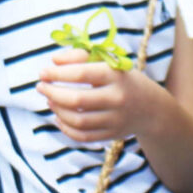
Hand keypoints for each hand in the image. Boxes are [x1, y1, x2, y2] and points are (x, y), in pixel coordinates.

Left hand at [35, 49, 169, 145]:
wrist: (152, 109)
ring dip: (57, 110)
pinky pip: (82, 136)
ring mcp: (115, 120)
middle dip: (52, 92)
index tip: (43, 72)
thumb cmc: (123, 79)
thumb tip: (54, 61)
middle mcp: (117, 99)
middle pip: (76, 100)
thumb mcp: (109, 61)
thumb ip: (81, 56)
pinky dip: (65, 128)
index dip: (57, 73)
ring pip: (77, 120)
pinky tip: (59, 117)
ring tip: (49, 99)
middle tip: (40, 86)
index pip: (81, 73)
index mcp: (116, 75)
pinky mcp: (111, 135)